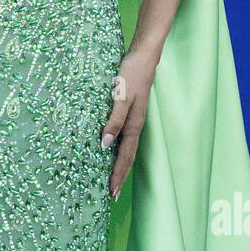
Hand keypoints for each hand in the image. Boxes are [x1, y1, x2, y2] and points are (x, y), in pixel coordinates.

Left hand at [100, 47, 157, 199]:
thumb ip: (114, 120)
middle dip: (120, 175)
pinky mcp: (131, 111)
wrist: (144, 56)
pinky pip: (126, 137)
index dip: (118, 174)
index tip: (111, 192)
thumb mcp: (120, 96)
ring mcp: (135, 118)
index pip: (125, 156)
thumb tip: (105, 144)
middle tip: (112, 194)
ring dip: (121, 165)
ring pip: (128, 148)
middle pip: (128, 156)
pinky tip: (114, 149)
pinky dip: (121, 149)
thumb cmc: (131, 74)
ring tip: (114, 179)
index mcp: (133, 124)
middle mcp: (135, 125)